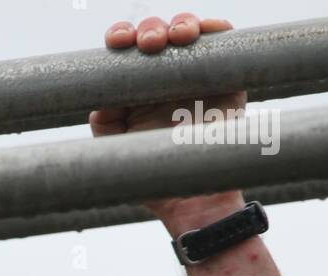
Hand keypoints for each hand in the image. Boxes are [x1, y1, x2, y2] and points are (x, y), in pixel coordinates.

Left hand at [89, 14, 245, 230]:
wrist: (194, 199)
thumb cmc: (155, 176)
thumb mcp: (121, 150)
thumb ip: (105, 123)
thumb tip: (100, 100)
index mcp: (139, 88)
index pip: (127, 50)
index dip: (121, 36)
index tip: (118, 42)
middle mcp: (167, 77)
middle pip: (156, 33)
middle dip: (150, 29)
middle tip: (148, 44)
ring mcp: (197, 75)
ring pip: (189, 32)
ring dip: (181, 24)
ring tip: (177, 37)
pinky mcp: (227, 80)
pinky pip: (224, 43)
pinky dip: (216, 28)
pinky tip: (206, 29)